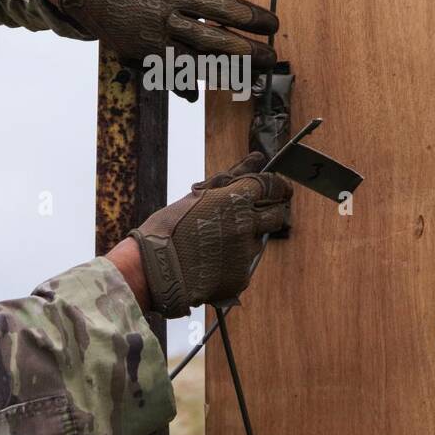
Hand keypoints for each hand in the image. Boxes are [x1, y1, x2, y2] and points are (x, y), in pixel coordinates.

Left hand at [52, 0, 278, 100]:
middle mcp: (165, 20)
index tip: (251, 77)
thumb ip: (164, 72)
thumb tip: (193, 96)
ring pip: (217, 5)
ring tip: (272, 24)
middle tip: (271, 55)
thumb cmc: (113, 22)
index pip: (200, 64)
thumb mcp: (132, 53)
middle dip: (248, 49)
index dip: (229, 71)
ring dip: (249, 15)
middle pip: (214, 38)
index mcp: (155, 46)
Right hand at [128, 152, 292, 317]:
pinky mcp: (241, 277)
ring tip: (217, 242)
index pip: (273, 186)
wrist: (156, 270)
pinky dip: (234, 262)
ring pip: (260, 240)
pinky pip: (246, 265)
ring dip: (247, 238)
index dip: (278, 186)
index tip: (278, 189)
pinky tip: (212, 261)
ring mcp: (246, 253)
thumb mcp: (199, 196)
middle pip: (278, 214)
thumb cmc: (170, 228)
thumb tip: (257, 158)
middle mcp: (246, 225)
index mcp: (236, 200)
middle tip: (254, 214)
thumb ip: (233, 177)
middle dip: (272, 212)